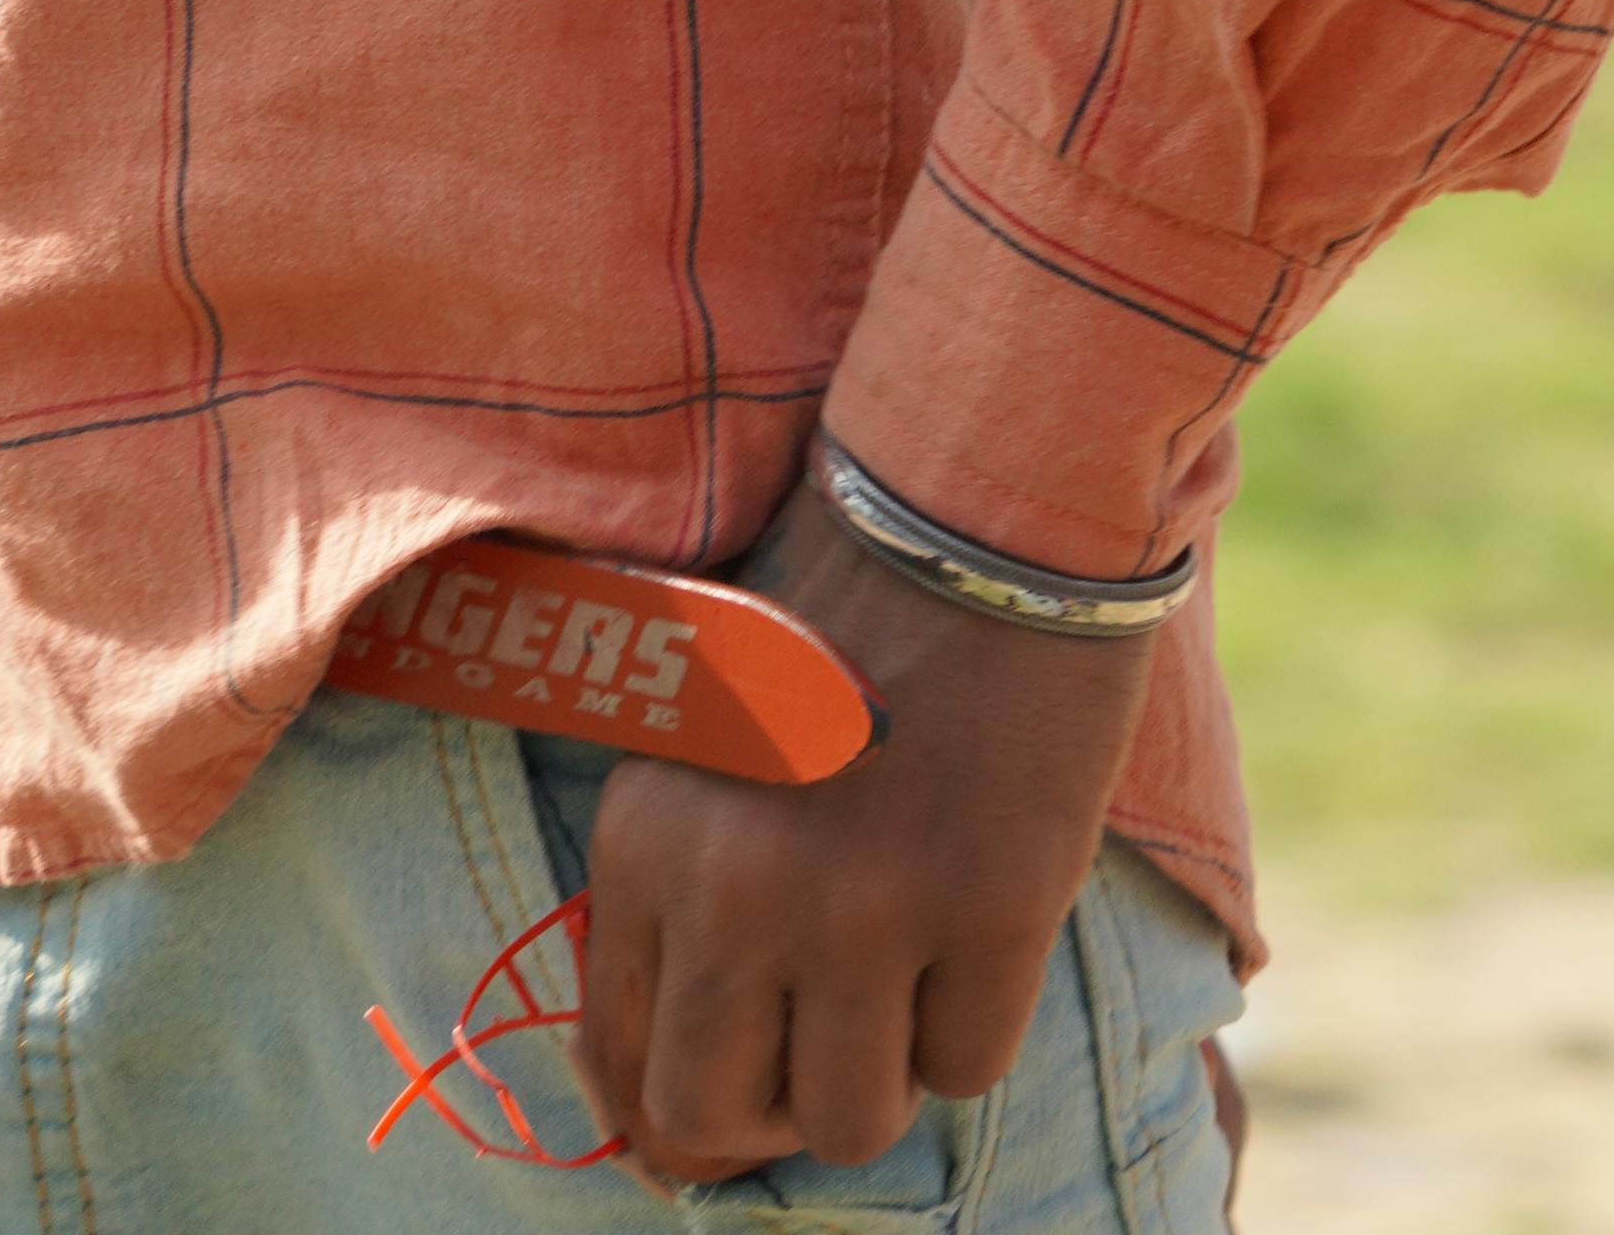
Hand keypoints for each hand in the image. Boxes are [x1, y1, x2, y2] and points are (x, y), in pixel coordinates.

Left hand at [569, 506, 1161, 1192]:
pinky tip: (984, 921)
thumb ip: (684, 878)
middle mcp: (733, 887)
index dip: (686, 1110)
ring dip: (884, 1070)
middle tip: (827, 1045)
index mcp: (647, 832)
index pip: (624, 1065)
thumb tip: (686, 1071)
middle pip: (716, 1122)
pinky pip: (971, 1067)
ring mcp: (864, 905)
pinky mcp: (989, 906)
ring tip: (913, 970)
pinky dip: (978, 1020)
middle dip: (774, 1113)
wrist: (989, 491)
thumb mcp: (712, 730)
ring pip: (851, 1122)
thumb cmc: (850, 600)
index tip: (743, 1086)